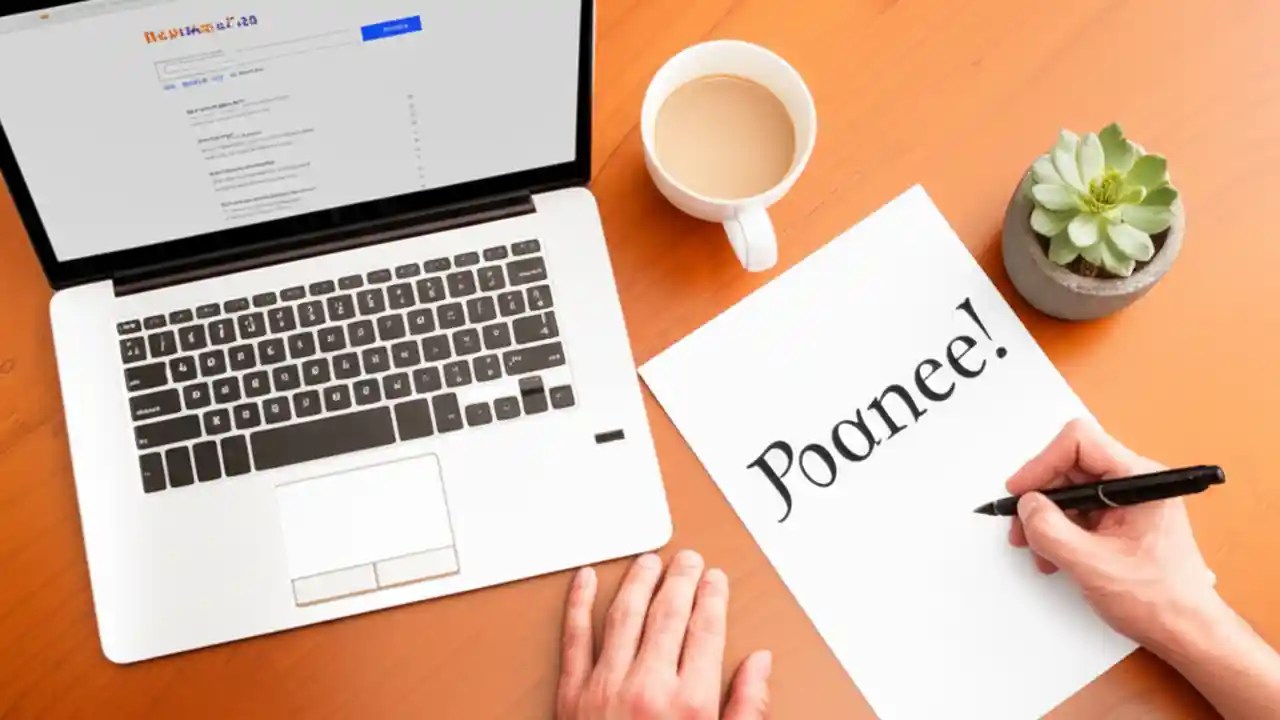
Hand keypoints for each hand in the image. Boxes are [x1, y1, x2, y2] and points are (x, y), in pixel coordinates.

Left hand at [556, 550, 771, 719]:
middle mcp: (647, 689)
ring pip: (622, 613)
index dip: (713, 596)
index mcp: (690, 705)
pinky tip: (584, 579)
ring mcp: (605, 688)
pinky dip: (577, 602)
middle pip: (668, 612)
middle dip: (681, 578)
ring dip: (637, 579)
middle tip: (688, 559)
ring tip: (648, 561)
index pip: (706, 629)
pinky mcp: (571, 696)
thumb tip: (759, 663)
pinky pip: (573, 637)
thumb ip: (746, 708)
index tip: (716, 580)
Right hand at [1006, 419, 1219, 649]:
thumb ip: (1051, 530)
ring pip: (1070, 491)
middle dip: (1040, 496)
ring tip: (1038, 548)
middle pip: (1070, 466)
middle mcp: (1135, 484)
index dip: (1044, 463)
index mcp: (1141, 481)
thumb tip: (1027, 506)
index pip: (1081, 443)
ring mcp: (1128, 503)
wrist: (1185, 632)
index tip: (1022, 491)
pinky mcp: (1120, 521)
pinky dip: (1058, 531)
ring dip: (1046, 518)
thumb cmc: (1159, 600)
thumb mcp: (1092, 565)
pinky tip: (1053, 556)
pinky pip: (1078, 512)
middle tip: (1022, 525)